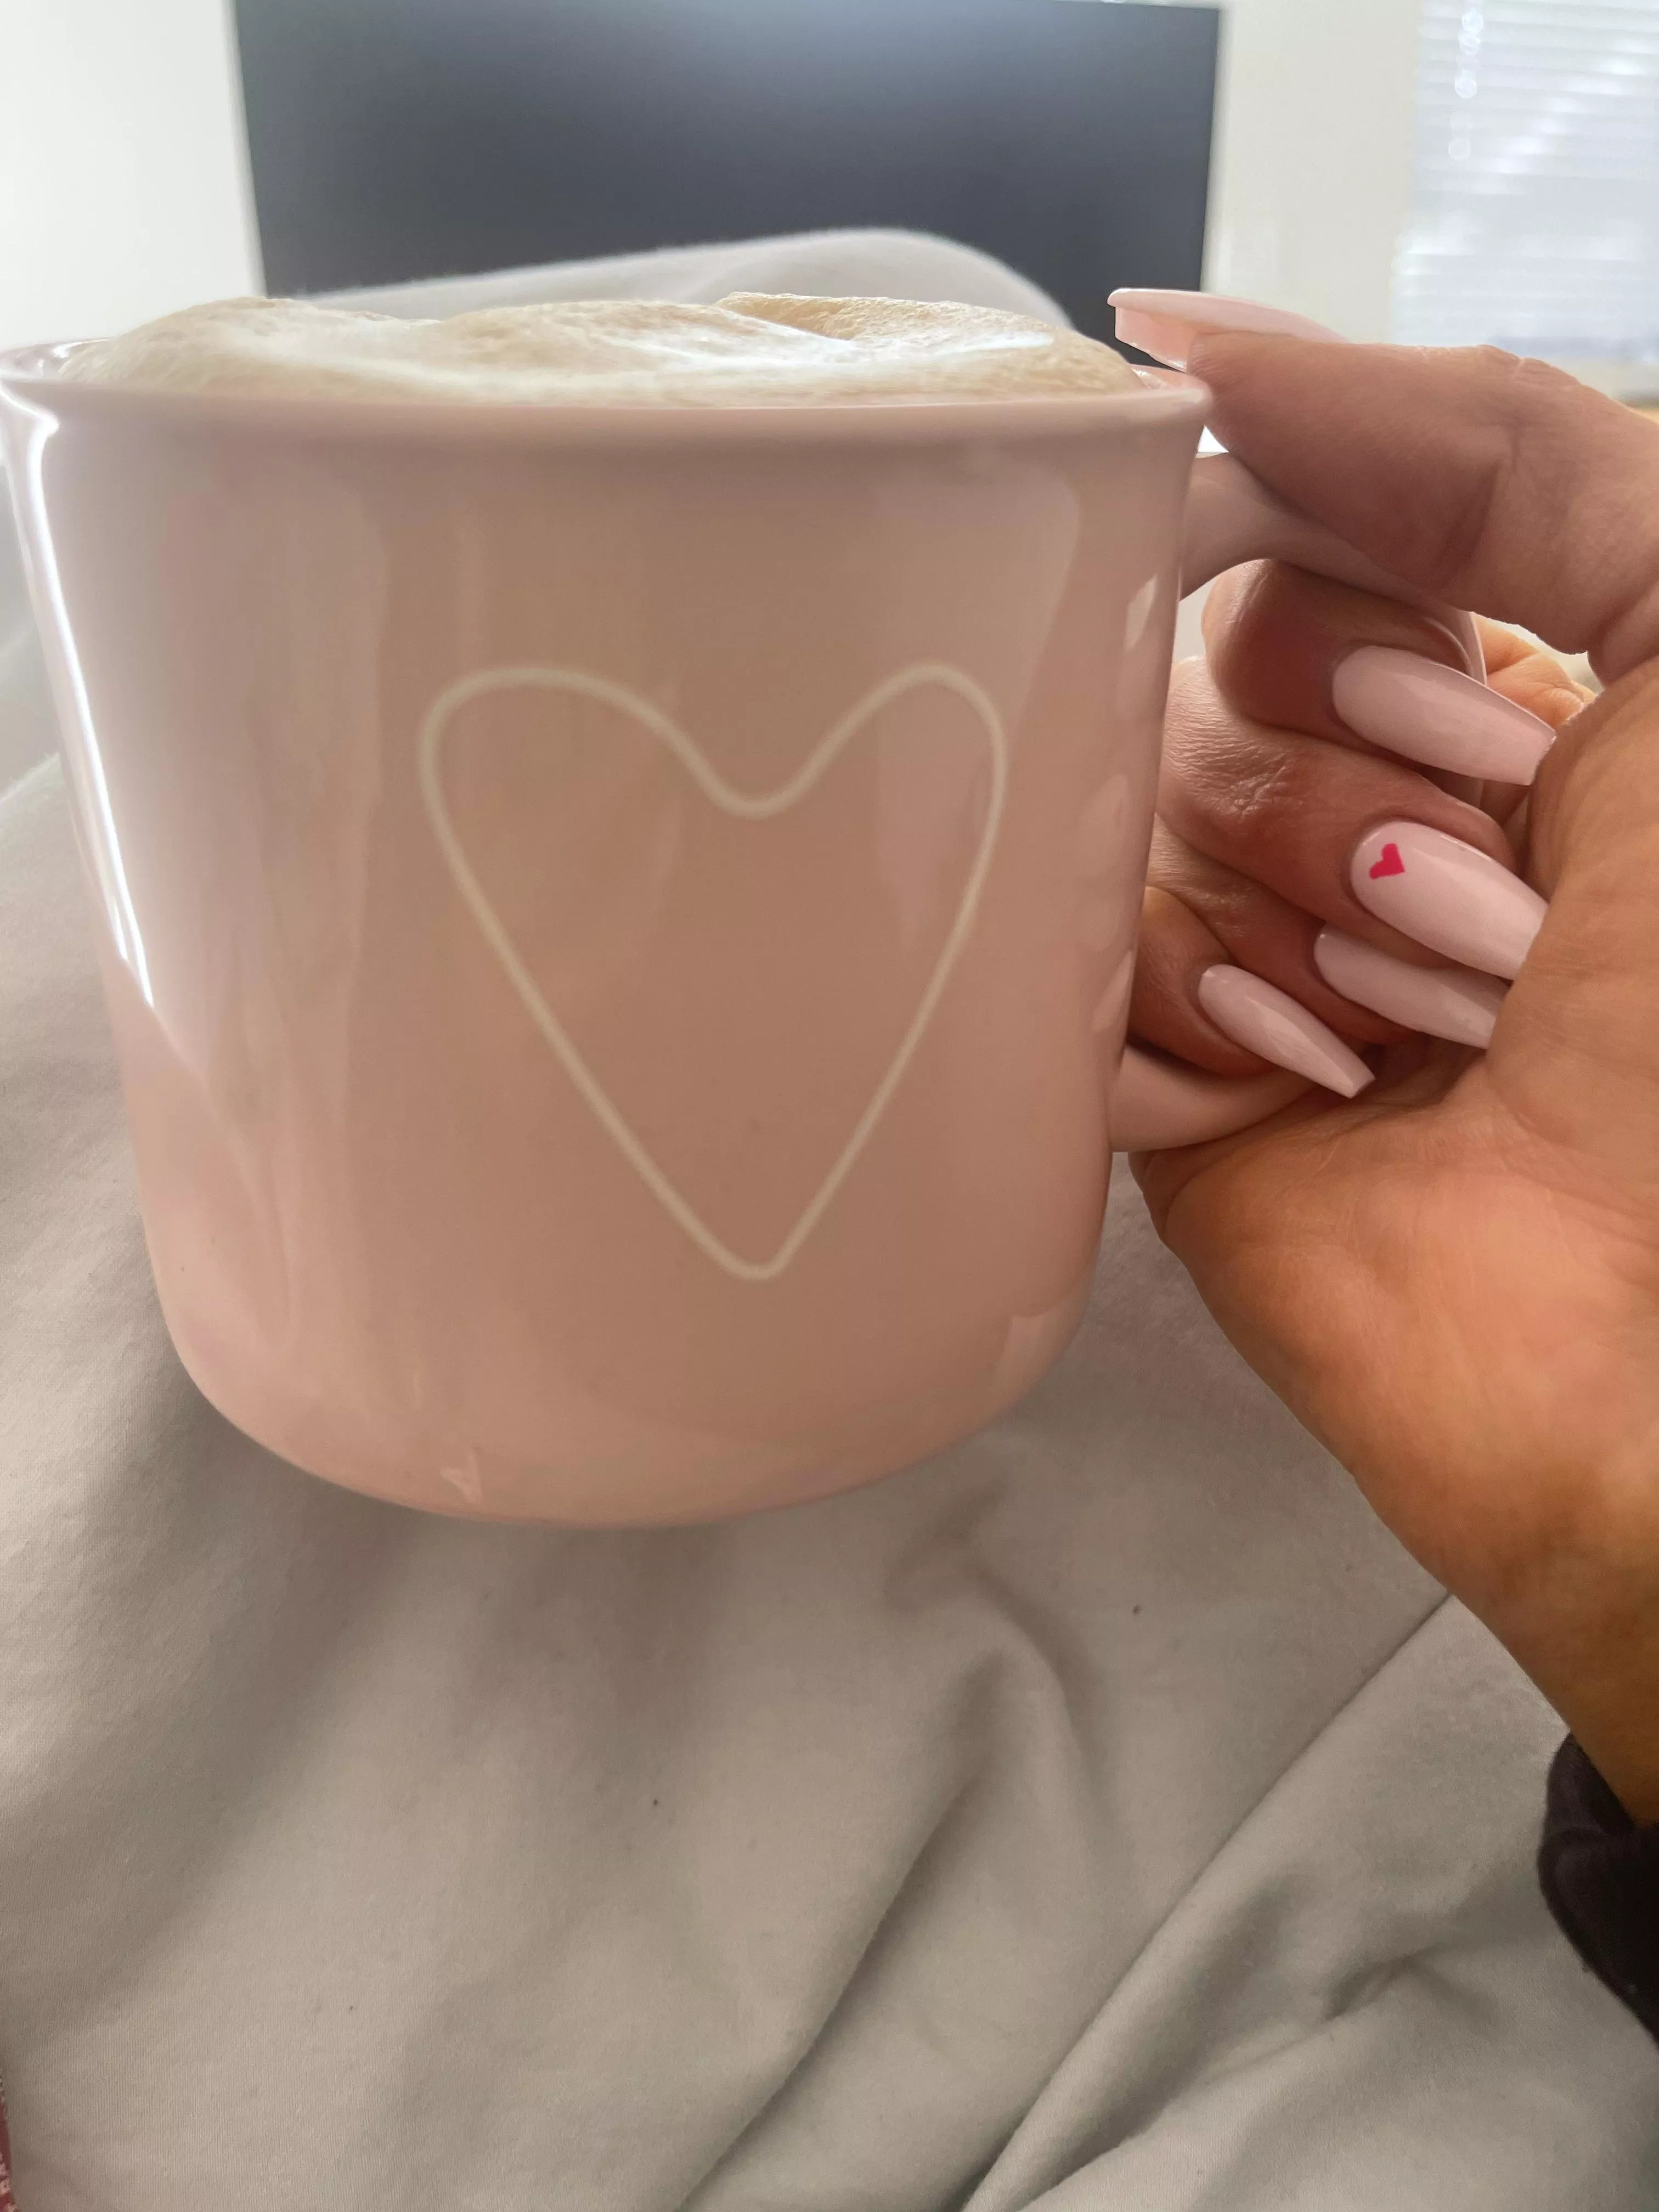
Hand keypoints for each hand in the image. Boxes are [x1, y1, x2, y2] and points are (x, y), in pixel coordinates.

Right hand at [1130, 335, 1658, 1819]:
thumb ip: (1488, 442)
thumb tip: (1168, 340)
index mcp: (1508, 691)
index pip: (1303, 536)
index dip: (1350, 604)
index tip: (1479, 717)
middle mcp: (1373, 812)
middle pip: (1194, 673)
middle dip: (1339, 784)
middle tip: (1489, 919)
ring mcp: (1263, 958)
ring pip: (1125, 825)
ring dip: (1288, 919)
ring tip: (1424, 1038)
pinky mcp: (1172, 1103)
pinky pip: (1067, 982)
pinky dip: (1184, 1020)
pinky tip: (1304, 1095)